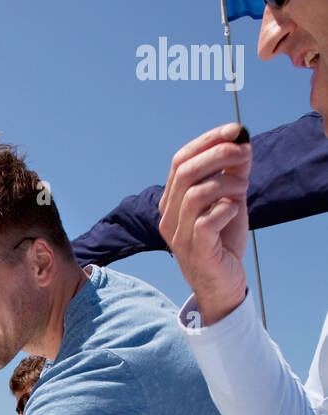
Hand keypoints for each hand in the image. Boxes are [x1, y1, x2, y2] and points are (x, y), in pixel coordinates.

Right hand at [159, 123, 251, 327]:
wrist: (223, 284)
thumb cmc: (223, 242)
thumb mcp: (230, 200)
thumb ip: (233, 173)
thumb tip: (241, 141)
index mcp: (172, 202)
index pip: (180, 160)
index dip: (208, 141)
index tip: (236, 130)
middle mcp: (169, 218)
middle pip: (185, 172)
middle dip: (219, 154)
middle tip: (245, 153)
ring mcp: (179, 236)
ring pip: (195, 195)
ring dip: (226, 184)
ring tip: (242, 189)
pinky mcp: (195, 252)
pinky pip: (205, 222)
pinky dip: (225, 209)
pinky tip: (234, 211)